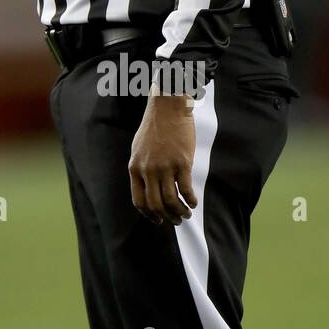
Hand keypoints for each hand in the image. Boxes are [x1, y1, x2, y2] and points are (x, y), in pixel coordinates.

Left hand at [129, 95, 197, 225]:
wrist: (168, 107)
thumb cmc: (156, 126)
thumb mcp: (139, 149)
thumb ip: (141, 168)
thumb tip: (148, 188)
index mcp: (135, 168)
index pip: (139, 201)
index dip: (149, 215)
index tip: (158, 220)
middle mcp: (148, 170)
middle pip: (156, 205)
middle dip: (167, 218)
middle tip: (176, 221)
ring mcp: (165, 167)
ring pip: (171, 201)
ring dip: (180, 212)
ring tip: (186, 214)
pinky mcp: (182, 163)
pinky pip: (186, 190)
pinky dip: (190, 200)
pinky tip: (194, 202)